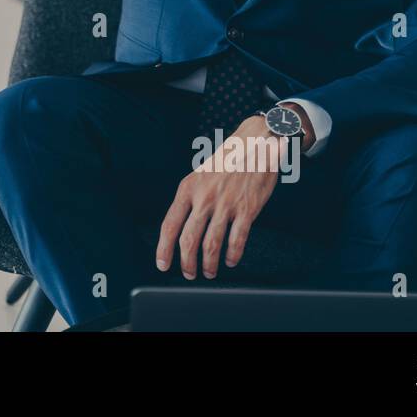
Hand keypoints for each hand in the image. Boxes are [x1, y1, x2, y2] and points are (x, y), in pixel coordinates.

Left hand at [155, 115, 284, 279]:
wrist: (254, 143)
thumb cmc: (226, 160)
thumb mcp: (199, 175)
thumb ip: (190, 199)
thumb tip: (180, 228)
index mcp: (188, 188)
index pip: (170, 224)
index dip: (164, 248)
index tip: (162, 264)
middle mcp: (204, 198)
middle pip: (189, 239)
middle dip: (187, 262)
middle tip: (189, 273)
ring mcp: (226, 204)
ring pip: (211, 244)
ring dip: (209, 264)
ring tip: (210, 272)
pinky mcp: (246, 209)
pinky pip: (237, 239)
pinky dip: (232, 254)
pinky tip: (230, 260)